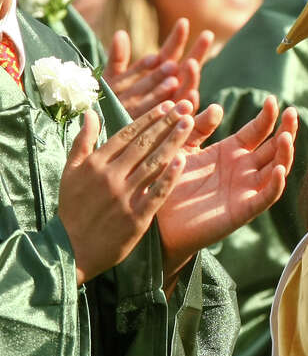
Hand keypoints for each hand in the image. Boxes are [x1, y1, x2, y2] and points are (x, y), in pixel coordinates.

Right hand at [59, 101, 194, 284]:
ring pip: (153, 164)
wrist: (70, 249)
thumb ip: (83, 142)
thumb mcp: (70, 172)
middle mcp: (110, 176)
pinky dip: (170, 177)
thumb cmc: (72, 209)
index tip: (167, 106)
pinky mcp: (135, 217)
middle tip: (186, 106)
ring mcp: (123, 196)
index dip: (149, 119)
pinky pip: (156, 193)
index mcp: (95, 164)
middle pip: (143, 144)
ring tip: (189, 124)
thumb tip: (91, 112)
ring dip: (173, 142)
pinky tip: (184, 160)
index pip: (127, 135)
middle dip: (166, 123)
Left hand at [103, 19, 212, 119]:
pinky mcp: (175, 125)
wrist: (112, 139)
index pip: (171, 53)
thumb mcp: (111, 80)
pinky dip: (189, 102)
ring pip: (188, 89)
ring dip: (192, 76)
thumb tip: (120, 33)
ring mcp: (175, 106)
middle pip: (188, 68)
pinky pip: (185, 114)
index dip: (177, 38)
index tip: (183, 22)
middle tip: (208, 35)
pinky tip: (193, 94)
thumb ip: (118, 58)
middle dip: (197, 51)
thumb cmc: (111, 107)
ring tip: (190, 64)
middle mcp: (171, 89)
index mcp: (158, 74)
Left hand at [155, 96, 297, 283]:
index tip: (273, 100)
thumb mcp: (181, 147)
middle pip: (275, 147)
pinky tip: (278, 169)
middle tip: (292, 112)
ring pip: (277, 169)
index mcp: (232, 152)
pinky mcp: (243, 210)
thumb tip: (217, 107)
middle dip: (286, 129)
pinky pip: (266, 197)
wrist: (156, 217)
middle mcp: (244, 169)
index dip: (268, 117)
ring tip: (285, 137)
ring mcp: (246, 189)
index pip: (258, 131)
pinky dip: (275, 184)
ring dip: (284, 153)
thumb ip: (198, 128)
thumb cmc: (167, 182)